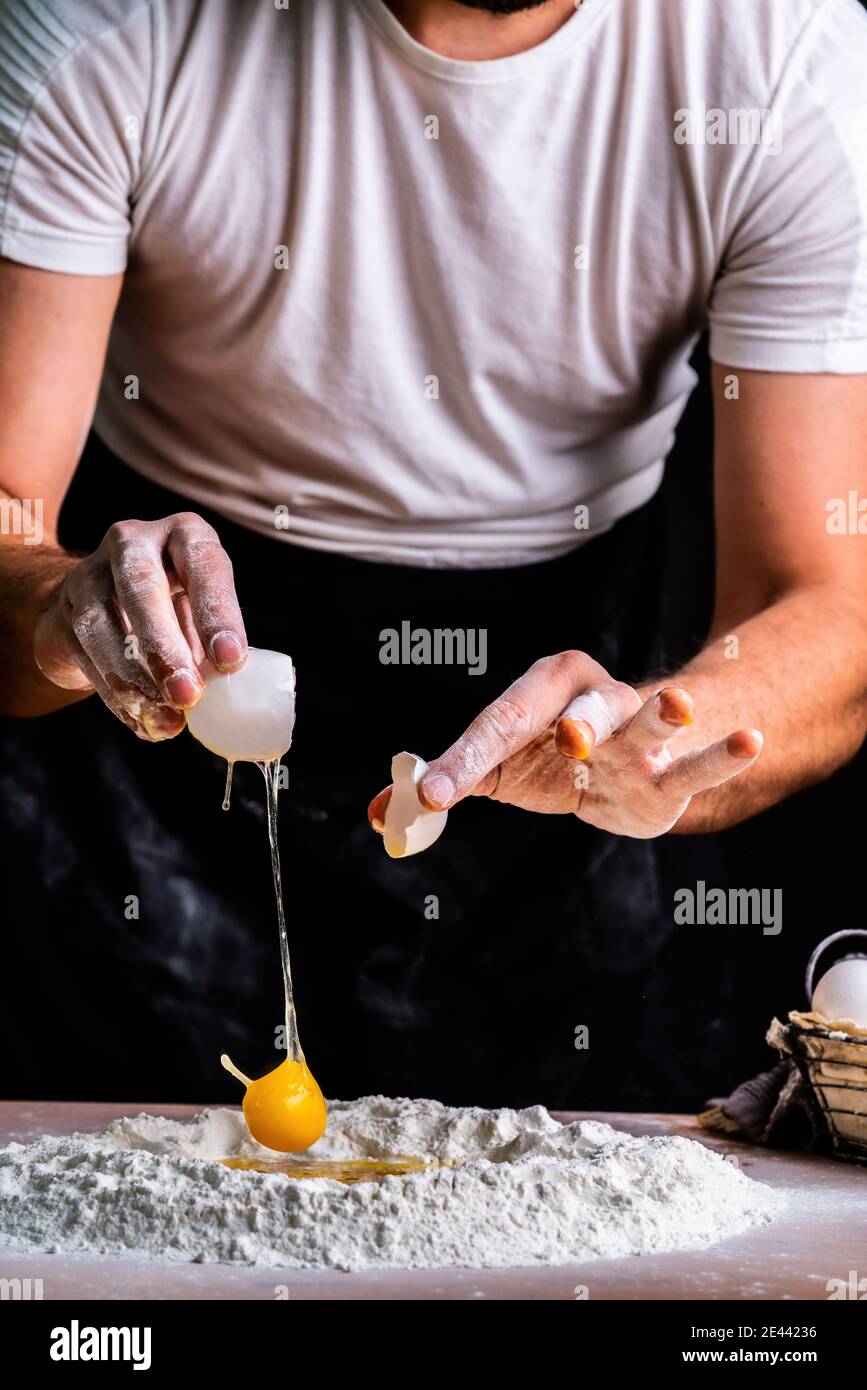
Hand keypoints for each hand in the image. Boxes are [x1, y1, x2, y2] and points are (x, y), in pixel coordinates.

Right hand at [33, 513, 246, 739]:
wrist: (99, 602)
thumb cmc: (171, 607)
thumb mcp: (198, 611)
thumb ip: (209, 641)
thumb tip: (224, 685)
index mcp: (182, 534)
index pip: (203, 562)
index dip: (217, 611)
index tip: (231, 659)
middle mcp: (132, 542)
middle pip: (141, 587)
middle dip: (165, 647)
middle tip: (187, 694)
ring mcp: (89, 574)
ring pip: (102, 625)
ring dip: (136, 681)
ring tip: (167, 721)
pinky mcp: (62, 611)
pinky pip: (85, 656)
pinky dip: (117, 697)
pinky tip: (143, 724)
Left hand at [368, 650, 762, 839]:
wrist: (622, 768)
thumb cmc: (550, 758)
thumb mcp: (497, 767)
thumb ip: (445, 783)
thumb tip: (377, 813)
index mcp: (538, 695)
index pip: (497, 727)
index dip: (464, 759)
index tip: (434, 795)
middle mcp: (590, 702)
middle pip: (579, 711)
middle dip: (574, 724)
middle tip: (567, 739)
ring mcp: (638, 734)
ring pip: (650, 723)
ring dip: (663, 717)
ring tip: (680, 706)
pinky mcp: (674, 770)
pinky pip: (700, 763)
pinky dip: (722, 755)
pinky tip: (750, 741)